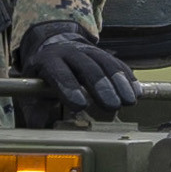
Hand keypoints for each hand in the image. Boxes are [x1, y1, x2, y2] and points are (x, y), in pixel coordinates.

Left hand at [15, 28, 139, 124]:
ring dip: (119, 82)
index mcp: (49, 60)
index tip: (80, 105)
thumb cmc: (45, 73)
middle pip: (87, 66)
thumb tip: (36, 127)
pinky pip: (118, 63)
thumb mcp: (34, 87)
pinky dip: (128, 78)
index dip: (70, 87)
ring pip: (106, 63)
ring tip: (129, 101)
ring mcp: (89, 50)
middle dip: (101, 86)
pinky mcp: (104, 54)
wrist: (54, 44)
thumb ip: (36, 108)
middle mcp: (70, 51)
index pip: (59, 72)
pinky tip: (136, 92)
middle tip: (112, 105)